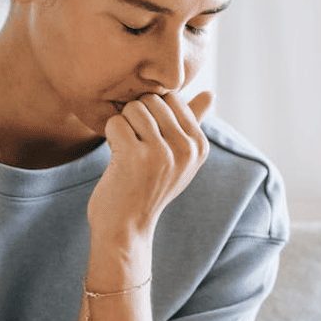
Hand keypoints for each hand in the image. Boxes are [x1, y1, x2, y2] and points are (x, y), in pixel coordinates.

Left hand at [88, 91, 214, 239]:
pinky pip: (115, 122)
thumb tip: (211, 93)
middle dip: (136, 117)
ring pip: (133, 108)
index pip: (173, 98)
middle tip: (135, 146)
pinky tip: (116, 157)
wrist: (126, 228)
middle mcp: (185, 149)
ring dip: (122, 126)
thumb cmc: (148, 188)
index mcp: (199, 146)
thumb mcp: (179, 158)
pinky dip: (110, 137)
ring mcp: (161, 153)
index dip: (153, 112)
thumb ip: (193, 123)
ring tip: (127, 151)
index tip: (149, 139)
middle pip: (152, 100)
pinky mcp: (135, 157)